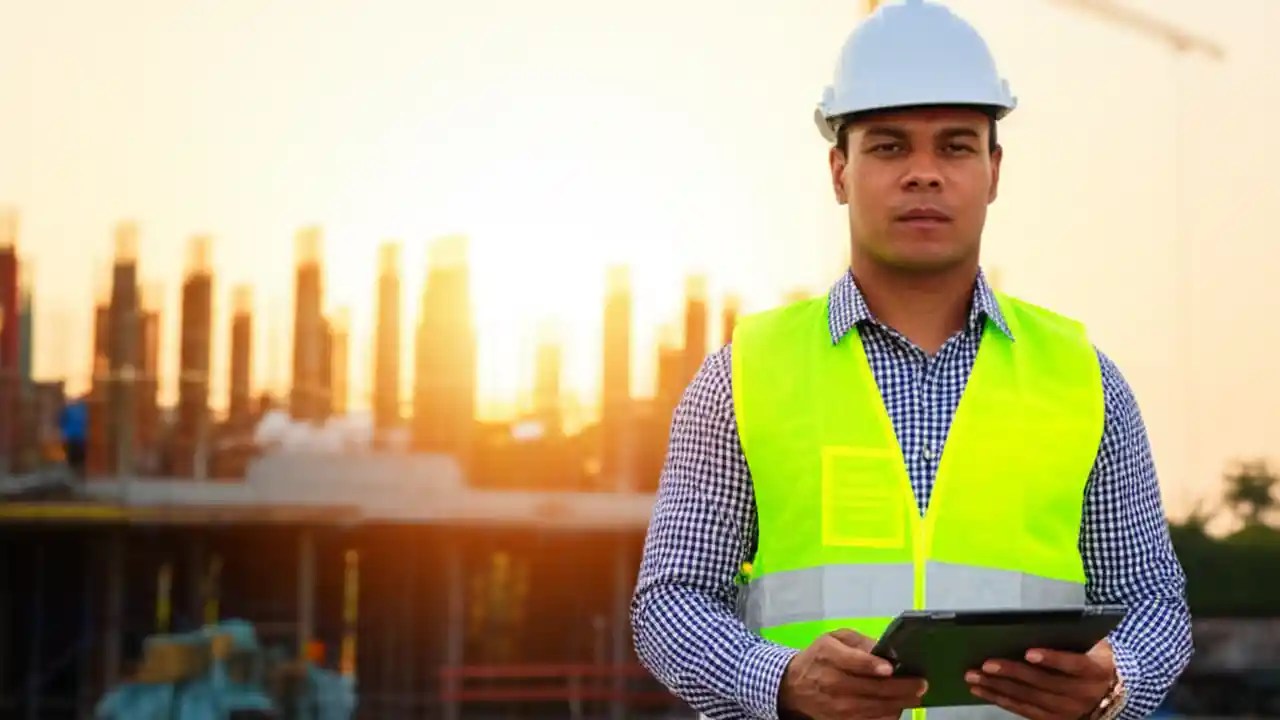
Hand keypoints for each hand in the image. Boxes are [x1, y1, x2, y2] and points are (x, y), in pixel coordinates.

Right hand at [778, 628, 927, 719]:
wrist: (794, 686)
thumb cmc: (819, 658)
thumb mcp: (833, 638)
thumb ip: (859, 641)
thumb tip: (884, 649)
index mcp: (829, 656)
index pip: (854, 662)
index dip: (873, 666)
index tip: (890, 669)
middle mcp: (833, 683)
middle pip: (872, 689)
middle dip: (900, 688)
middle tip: (921, 684)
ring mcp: (837, 706)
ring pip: (875, 708)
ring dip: (899, 703)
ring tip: (914, 696)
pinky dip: (887, 716)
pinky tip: (897, 708)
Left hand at [965, 639, 1116, 719]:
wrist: (1113, 691)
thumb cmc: (1094, 657)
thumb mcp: (1094, 644)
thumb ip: (1073, 636)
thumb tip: (1039, 621)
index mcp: (1095, 670)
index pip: (1074, 664)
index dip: (1052, 659)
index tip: (1029, 652)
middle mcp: (1082, 694)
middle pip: (1044, 684)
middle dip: (1012, 674)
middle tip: (985, 665)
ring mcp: (1068, 710)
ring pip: (1030, 700)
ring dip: (999, 689)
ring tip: (974, 678)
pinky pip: (1025, 712)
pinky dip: (1002, 701)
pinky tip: (983, 691)